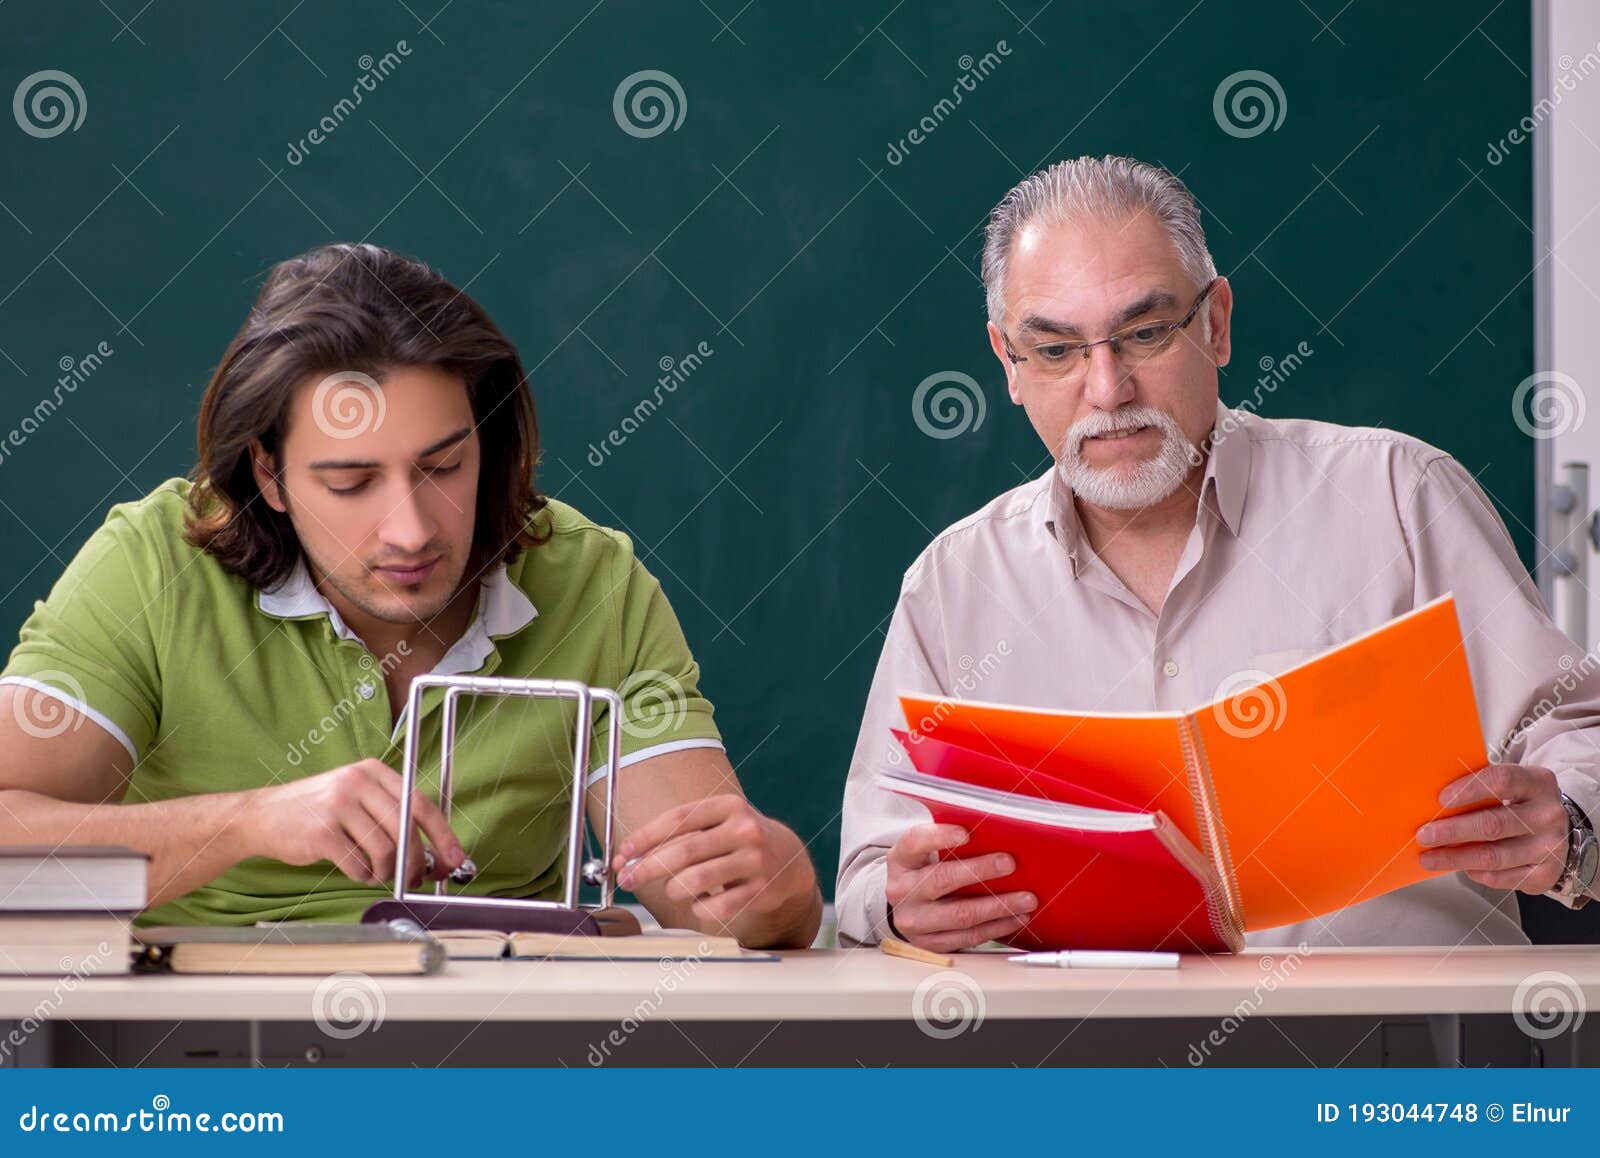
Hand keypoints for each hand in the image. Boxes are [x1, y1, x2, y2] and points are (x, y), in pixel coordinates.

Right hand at [242, 758, 464, 887]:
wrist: (263, 815)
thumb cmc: (317, 811)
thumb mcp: (355, 796)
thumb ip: (391, 814)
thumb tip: (433, 850)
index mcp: (373, 771)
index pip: (421, 803)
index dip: (443, 834)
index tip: (455, 858)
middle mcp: (357, 783)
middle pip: (406, 829)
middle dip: (418, 860)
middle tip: (417, 878)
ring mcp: (338, 806)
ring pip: (385, 850)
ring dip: (387, 872)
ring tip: (377, 873)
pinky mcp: (322, 832)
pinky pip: (359, 865)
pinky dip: (363, 875)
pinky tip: (356, 870)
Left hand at [612, 793, 812, 932]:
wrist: (789, 859)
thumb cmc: (737, 840)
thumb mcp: (715, 825)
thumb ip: (676, 837)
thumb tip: (626, 857)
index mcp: (728, 806)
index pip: (678, 819)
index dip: (646, 836)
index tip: (623, 853)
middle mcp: (744, 829)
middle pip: (684, 851)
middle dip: (647, 868)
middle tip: (627, 880)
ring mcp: (755, 860)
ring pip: (697, 880)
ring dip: (673, 889)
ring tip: (672, 890)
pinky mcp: (762, 889)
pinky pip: (717, 906)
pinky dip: (699, 908)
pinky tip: (699, 904)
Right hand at [884, 823, 1035, 952]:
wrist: (904, 908)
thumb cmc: (924, 871)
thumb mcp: (924, 853)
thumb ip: (947, 843)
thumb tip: (993, 833)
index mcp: (900, 860)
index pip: (914, 842)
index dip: (939, 837)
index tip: (967, 834)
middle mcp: (901, 891)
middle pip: (941, 880)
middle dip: (979, 871)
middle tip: (1009, 864)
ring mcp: (914, 921)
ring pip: (960, 914)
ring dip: (998, 906)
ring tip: (1026, 898)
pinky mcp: (930, 944)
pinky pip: (968, 937)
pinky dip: (996, 927)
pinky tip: (1016, 918)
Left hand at [1417, 763, 1569, 892]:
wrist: (1557, 830)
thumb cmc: (1519, 803)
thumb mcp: (1509, 786)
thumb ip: (1480, 788)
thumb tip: (1432, 804)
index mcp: (1538, 783)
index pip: (1502, 780)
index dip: (1469, 789)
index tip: (1440, 799)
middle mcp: (1548, 815)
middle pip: (1494, 824)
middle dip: (1453, 831)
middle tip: (1424, 835)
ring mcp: (1551, 847)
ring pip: (1494, 856)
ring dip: (1456, 858)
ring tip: (1428, 858)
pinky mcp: (1547, 874)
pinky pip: (1504, 878)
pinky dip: (1478, 874)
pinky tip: (1461, 868)